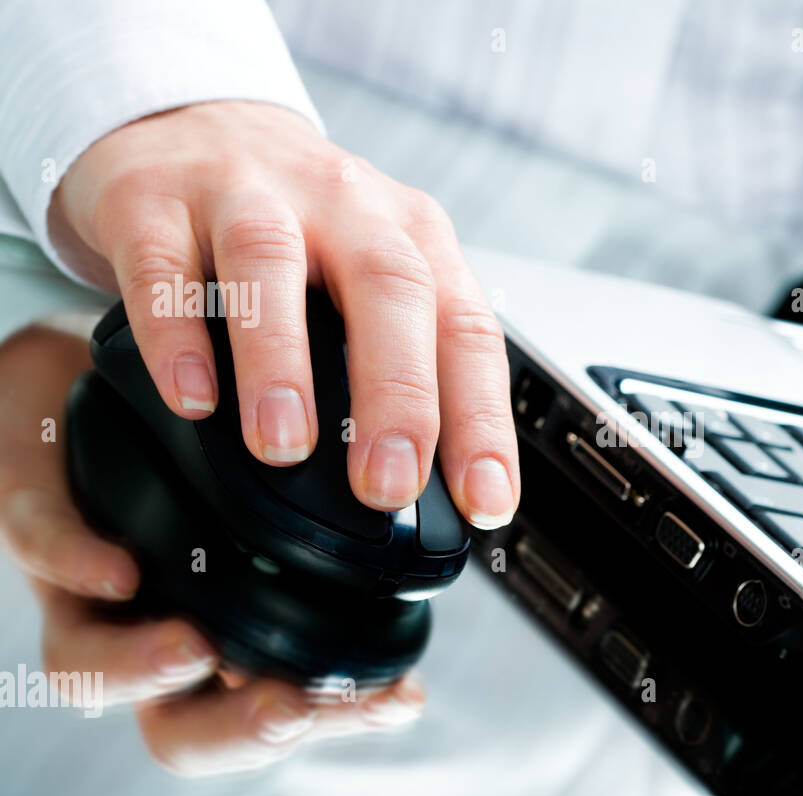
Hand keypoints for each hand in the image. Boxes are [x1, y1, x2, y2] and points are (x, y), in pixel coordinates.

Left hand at [0, 326, 425, 775]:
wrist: (85, 369)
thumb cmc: (192, 438)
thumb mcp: (283, 486)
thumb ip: (346, 530)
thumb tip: (452, 528)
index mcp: (220, 627)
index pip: (266, 709)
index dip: (332, 719)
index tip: (394, 697)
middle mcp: (151, 622)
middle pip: (176, 726)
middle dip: (235, 730)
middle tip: (289, 707)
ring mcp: (84, 581)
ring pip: (83, 665)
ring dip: (139, 672)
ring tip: (193, 649)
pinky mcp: (31, 504)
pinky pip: (34, 544)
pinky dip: (73, 563)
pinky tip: (117, 566)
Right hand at [49, 101, 518, 525]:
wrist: (192, 121)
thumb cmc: (302, 221)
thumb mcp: (374, 281)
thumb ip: (405, 365)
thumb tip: (428, 489)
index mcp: (413, 238)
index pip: (468, 330)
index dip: (482, 421)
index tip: (483, 501)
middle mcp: (345, 207)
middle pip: (390, 288)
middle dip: (398, 396)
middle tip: (386, 485)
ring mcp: (248, 194)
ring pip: (271, 264)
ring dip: (283, 363)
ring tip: (284, 448)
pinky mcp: (153, 201)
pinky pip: (163, 267)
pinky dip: (176, 336)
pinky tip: (191, 399)